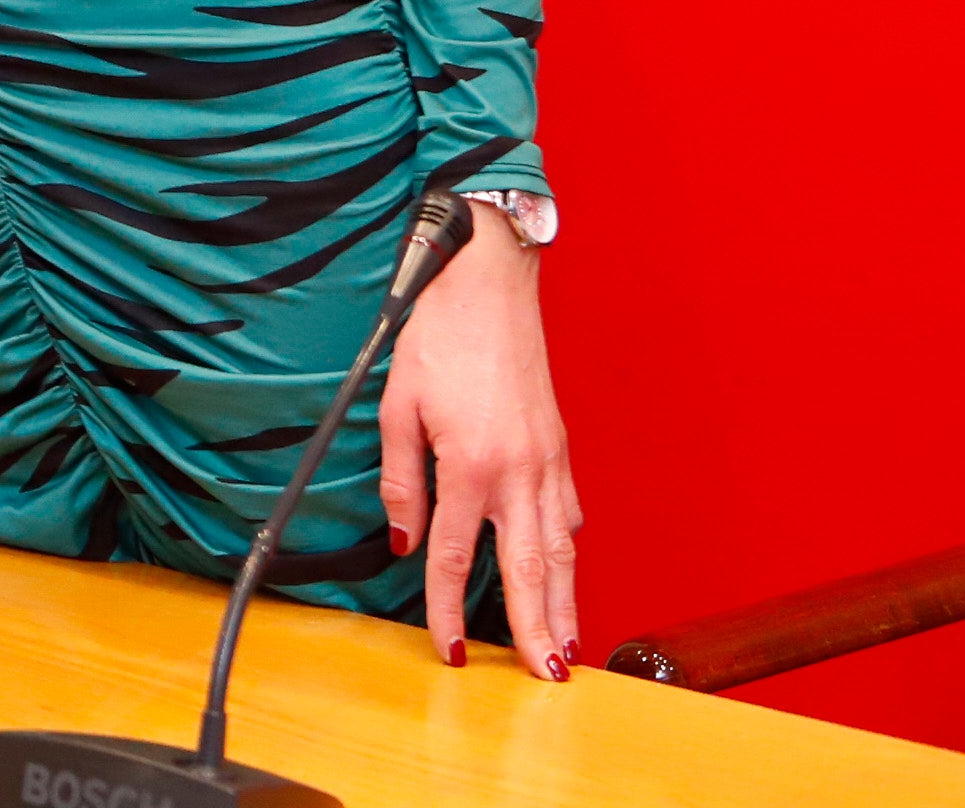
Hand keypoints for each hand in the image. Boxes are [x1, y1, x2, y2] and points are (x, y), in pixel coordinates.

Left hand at [378, 202, 580, 678]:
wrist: (489, 284)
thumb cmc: (439, 337)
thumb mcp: (397, 405)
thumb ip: (401, 478)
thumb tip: (402, 539)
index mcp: (471, 465)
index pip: (453, 557)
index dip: (447, 609)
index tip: (451, 650)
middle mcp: (518, 472)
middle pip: (527, 570)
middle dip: (536, 629)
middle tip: (547, 679)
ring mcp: (548, 462)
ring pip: (559, 550)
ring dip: (564, 604)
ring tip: (568, 649)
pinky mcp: (560, 449)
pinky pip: (566, 514)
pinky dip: (568, 552)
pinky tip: (564, 573)